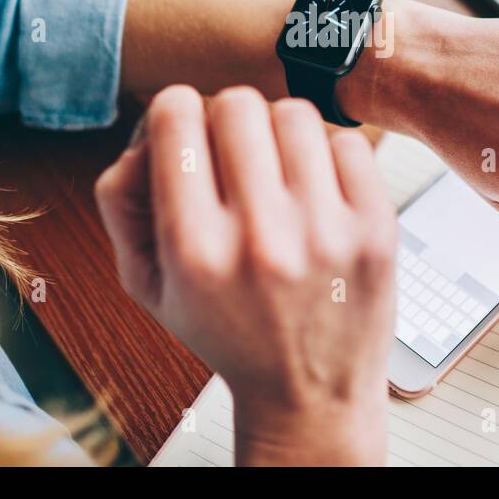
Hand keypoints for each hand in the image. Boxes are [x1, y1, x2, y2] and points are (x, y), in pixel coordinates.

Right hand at [94, 84, 396, 464]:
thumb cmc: (228, 332)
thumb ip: (123, 200)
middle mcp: (260, 238)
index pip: (175, 115)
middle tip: (233, 155)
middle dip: (226, 119)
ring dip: (279, 134)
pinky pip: (349, 142)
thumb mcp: (148, 285)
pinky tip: (318, 192)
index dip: (175, 114)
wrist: (310, 395)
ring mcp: (326, 231)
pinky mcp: (375, 229)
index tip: (185, 133)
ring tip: (278, 174)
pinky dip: (330, 157)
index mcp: (194, 250)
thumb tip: (146, 131)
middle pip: (237, 104)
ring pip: (295, 113)